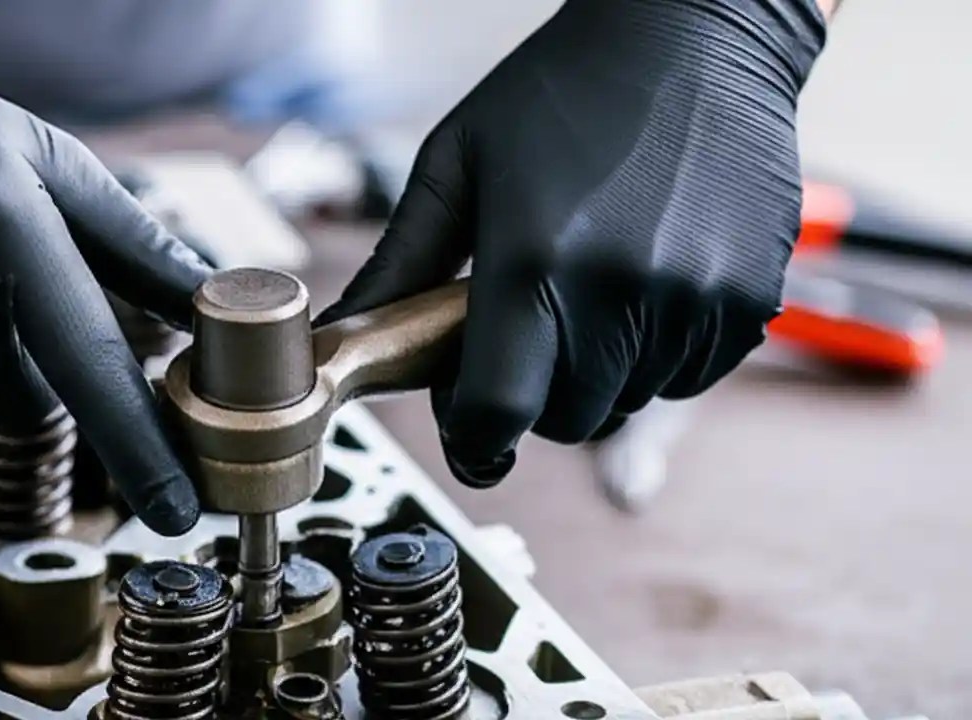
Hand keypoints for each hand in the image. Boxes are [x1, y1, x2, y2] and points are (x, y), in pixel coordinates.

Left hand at [321, 0, 824, 486]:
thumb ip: (399, 263)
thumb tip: (345, 332)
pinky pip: (686, 377)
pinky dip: (656, 356)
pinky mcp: (749, 300)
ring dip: (596, 374)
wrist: (695, 33)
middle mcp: (620, 288)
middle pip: (563, 419)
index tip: (468, 425)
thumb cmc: (563, 90)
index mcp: (532, 257)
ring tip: (588, 289)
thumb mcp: (458, 161)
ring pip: (625, 401)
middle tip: (526, 329)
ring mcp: (694, 299)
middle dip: (532, 395)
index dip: (473, 435)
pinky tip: (645, 285)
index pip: (497, 412)